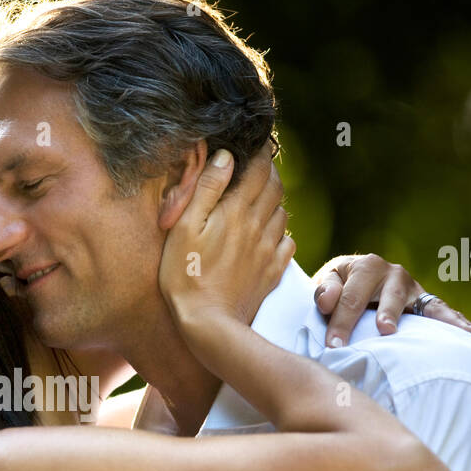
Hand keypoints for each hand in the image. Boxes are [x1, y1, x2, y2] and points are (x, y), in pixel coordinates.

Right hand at [158, 148, 294, 332]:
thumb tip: (225, 157)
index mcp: (237, 211)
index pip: (259, 169)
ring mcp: (268, 249)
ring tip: (256, 202)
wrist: (209, 324)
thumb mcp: (184, 228)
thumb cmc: (185, 275)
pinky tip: (265, 236)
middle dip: (267, 173)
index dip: (259, 153)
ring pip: (282, 213)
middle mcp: (259, 225)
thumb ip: (206, 189)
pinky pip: (287, 242)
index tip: (253, 146)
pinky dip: (279, 232)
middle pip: (275, 187)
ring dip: (273, 202)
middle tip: (254, 170)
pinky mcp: (272, 271)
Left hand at [311, 254, 470, 347]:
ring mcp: (413, 290)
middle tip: (385, 332)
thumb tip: (326, 301)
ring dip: (445, 320)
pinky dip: (462, 326)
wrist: (349, 286)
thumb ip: (324, 290)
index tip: (333, 346)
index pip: (351, 297)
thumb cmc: (335, 289)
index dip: (341, 321)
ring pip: (427, 305)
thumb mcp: (325, 283)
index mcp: (366, 266)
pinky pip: (445, 316)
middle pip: (390, 298)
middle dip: (386, 315)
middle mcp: (394, 274)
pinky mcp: (425, 304)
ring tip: (465, 334)